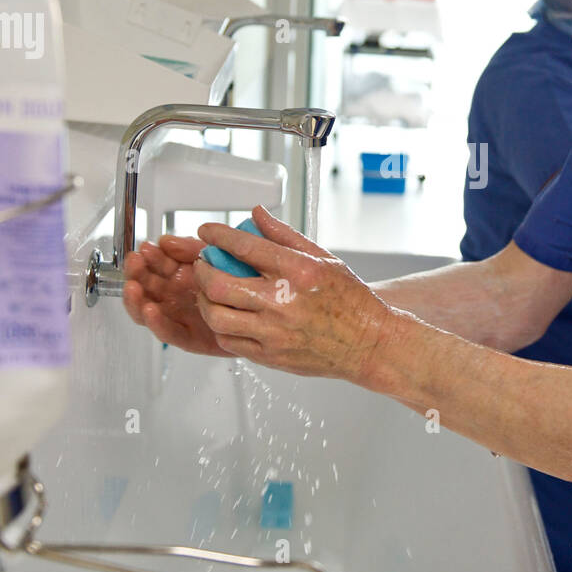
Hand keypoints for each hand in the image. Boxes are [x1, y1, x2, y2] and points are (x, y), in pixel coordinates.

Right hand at [123, 235, 238, 356]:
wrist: (264, 311)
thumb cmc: (242, 281)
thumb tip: (166, 240)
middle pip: (145, 285)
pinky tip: (150, 310)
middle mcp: (175, 295)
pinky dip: (156, 322)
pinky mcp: (188, 337)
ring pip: (148, 309)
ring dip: (136, 299)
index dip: (146, 256)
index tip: (145, 247)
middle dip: (136, 273)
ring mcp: (179, 316)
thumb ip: (191, 248)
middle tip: (136, 262)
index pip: (154, 264)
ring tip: (134, 287)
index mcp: (178, 274)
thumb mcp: (216, 257)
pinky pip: (168, 332)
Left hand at [190, 206, 393, 381]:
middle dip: (202, 270)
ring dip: (205, 300)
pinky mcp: (270, 356)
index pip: (245, 246)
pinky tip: (227, 316)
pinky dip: (221, 326)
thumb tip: (257, 215)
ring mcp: (274, 332)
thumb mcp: (323, 258)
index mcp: (297, 271)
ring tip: (210, 291)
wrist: (368, 343)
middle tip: (204, 263)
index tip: (208, 231)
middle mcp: (282, 302)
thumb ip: (285, 235)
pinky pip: (229, 341)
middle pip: (218, 284)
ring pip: (217, 317)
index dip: (218, 235)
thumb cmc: (351, 301)